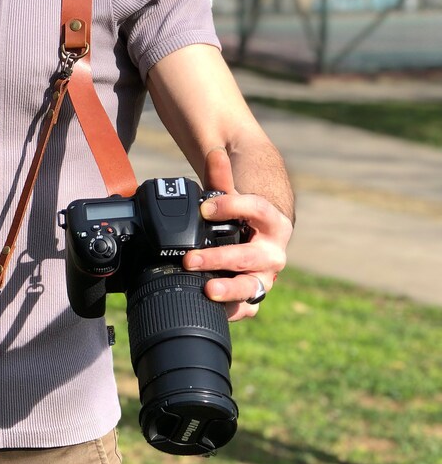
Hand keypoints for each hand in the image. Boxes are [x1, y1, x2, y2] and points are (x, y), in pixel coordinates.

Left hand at [182, 148, 292, 320]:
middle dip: (221, 257)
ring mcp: (264, 276)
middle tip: (191, 259)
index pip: (257, 210)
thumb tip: (214, 153)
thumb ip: (221, 179)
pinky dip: (233, 311)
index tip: (204, 208)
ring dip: (231, 289)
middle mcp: (273, 252)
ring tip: (208, 289)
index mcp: (272, 222)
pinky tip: (215, 310)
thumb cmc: (243, 219)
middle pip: (251, 256)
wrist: (258, 242)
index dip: (232, 207)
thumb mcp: (233, 198)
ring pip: (252, 286)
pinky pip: (247, 308)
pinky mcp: (254, 296)